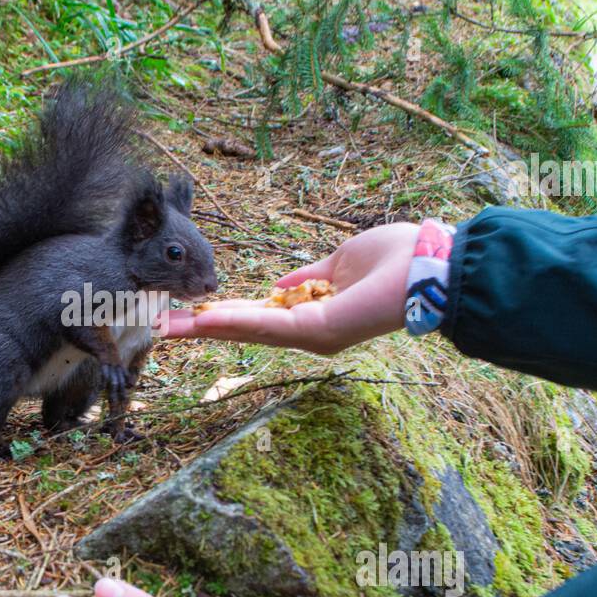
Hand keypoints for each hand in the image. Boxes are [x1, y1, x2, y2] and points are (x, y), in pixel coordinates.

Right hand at [160, 222, 420, 353]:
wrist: (432, 266)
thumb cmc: (398, 260)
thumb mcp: (339, 265)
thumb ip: (307, 279)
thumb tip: (280, 287)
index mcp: (313, 317)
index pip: (259, 319)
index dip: (223, 316)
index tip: (190, 314)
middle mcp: (309, 334)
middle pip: (245, 331)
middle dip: (203, 329)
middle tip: (163, 329)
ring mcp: (312, 336)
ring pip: (249, 332)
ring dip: (207, 329)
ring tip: (169, 328)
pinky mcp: (317, 331)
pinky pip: (267, 326)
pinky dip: (234, 323)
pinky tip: (204, 320)